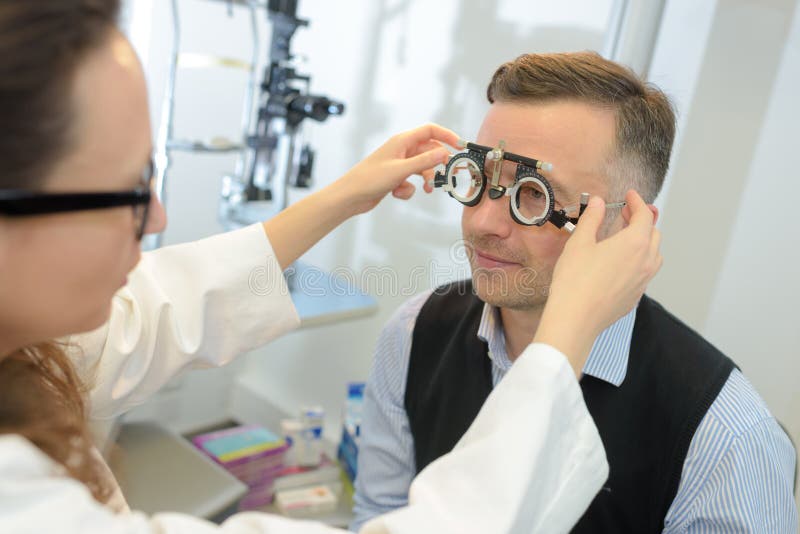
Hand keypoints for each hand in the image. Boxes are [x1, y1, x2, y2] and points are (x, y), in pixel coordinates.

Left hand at [329, 123, 457, 215]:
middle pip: (429, 152)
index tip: (460, 146)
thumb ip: (424, 161)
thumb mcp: (401, 170)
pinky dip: (408, 189)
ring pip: (422, 168)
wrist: (350, 196)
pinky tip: (397, 193)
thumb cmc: (369, 179)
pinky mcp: (395, 178)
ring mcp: (398, 164)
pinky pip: (411, 181)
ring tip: (426, 190)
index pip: (430, 131)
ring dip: (425, 179)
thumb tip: (445, 153)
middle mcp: (401, 150)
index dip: (447, 136)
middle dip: (437, 165)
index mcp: (402, 141)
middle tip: (446, 176)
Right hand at [534, 190, 661, 374]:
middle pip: (653, 233)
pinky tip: (621, 263)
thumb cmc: (575, 281)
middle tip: (625, 214)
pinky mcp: (636, 296)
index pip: (644, 215)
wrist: (576, 318)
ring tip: (626, 238)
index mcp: (634, 243)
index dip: (637, 202)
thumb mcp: (579, 243)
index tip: (630, 196)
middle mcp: (645, 261)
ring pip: (654, 254)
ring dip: (644, 241)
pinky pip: (645, 272)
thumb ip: (591, 219)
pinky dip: (639, 260)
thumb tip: (598, 203)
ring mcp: (643, 281)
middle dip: (641, 220)